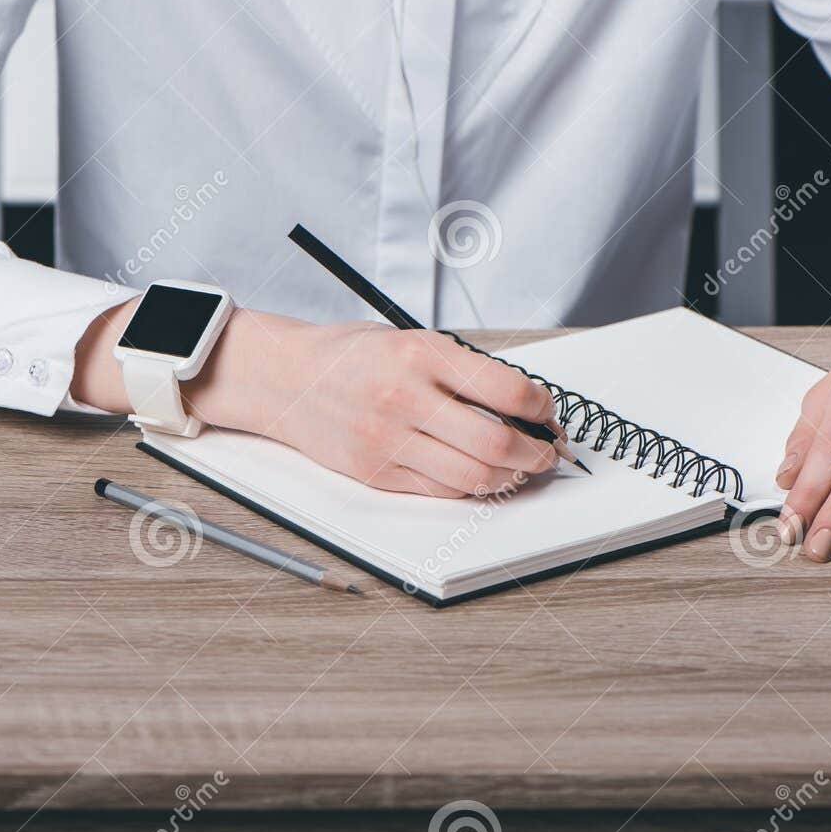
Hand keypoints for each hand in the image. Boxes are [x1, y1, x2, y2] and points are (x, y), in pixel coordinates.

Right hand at [73, 303, 564, 496]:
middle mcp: (404, 398)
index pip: (507, 390)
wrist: (283, 378)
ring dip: (508, 478)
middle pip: (496, 444)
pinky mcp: (376, 473)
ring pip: (473, 478)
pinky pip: (441, 491)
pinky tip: (478, 474)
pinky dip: (471, 487)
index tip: (547, 412)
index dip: (542, 407)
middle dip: (535, 454)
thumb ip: (463, 369)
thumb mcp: (410, 340)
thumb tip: (524, 404)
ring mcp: (388, 441)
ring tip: (517, 467)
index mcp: (419, 354)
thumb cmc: (350, 355)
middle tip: (545, 451)